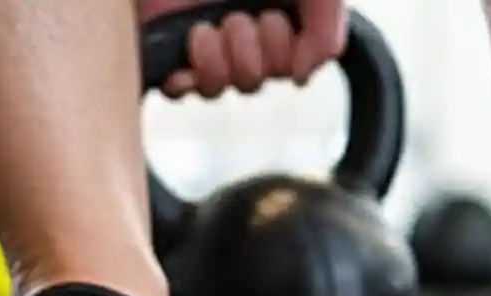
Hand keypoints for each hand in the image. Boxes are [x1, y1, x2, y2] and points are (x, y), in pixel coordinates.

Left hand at [137, 0, 346, 98]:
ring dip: (218, 67)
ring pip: (214, 87)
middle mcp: (239, 25)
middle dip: (250, 57)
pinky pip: (175, 85)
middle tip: (239, 17)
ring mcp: (201, 31)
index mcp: (276, 12)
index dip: (282, 56)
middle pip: (250, 82)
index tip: (275, 19)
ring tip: (209, 29)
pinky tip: (193, 41)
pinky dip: (183, 78)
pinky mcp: (165, 34)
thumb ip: (325, 34)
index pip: (286, 69)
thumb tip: (300, 78)